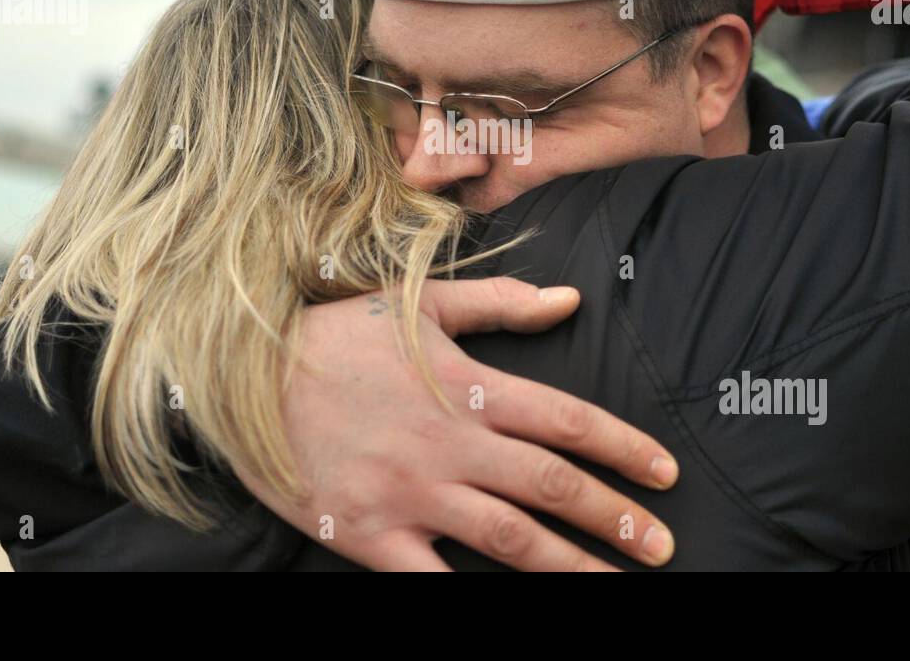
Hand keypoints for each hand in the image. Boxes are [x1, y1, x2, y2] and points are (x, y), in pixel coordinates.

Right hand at [235, 277, 678, 570]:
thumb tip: (572, 299)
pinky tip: (515, 610)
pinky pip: (434, 581)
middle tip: (662, 545)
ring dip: (571, 567)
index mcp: (467, 388)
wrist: (244, 376)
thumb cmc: (337, 336)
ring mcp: (412, 495)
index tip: (665, 473)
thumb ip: (502, 303)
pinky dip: (475, 600)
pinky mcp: (372, 535)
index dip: (623, 448)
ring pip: (509, 540)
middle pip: (551, 486)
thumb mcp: (420, 304)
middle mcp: (450, 445)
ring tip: (616, 586)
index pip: (566, 420)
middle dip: (615, 518)